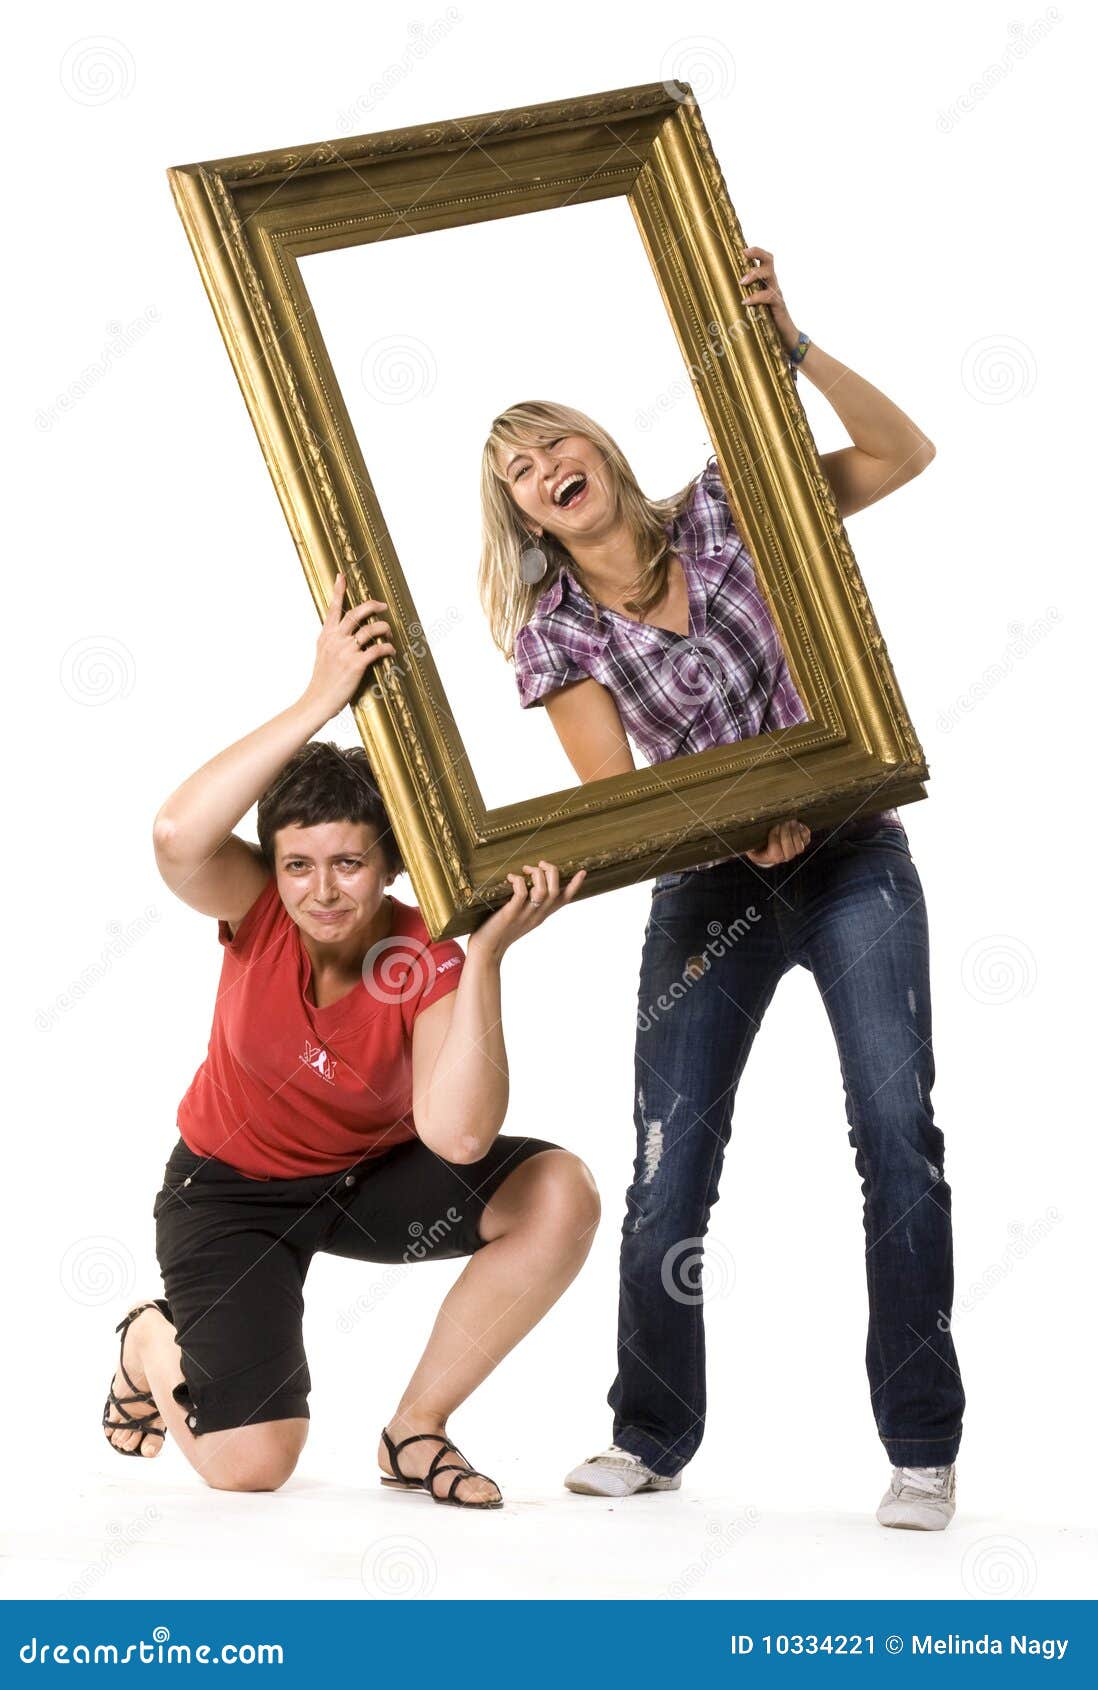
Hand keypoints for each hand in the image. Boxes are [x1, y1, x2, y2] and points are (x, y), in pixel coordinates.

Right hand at [301, 572, 395, 721]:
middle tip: (383, 605)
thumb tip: (341, 634)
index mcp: (325, 636)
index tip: (341, 576)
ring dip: (384, 629)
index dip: (338, 591)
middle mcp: (335, 640)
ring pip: (370, 629)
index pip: (333, 609)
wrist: (317, 701)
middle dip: (372, 606)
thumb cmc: (322, 681)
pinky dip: (387, 647)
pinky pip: (377, 649)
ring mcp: (345, 652)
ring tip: (388, 633)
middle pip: (355, 613)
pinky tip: (391, 650)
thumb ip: (331, 642)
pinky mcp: (356, 664)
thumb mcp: (322, 655)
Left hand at [469, 860, 586, 962]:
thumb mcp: (520, 918)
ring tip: (525, 869)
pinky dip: (518, 881)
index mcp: (542, 915)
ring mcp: (525, 914)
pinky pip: (521, 893)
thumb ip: (527, 905)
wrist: (487, 951)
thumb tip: (525, 885)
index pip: (564, 900)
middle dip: (551, 871)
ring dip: (536, 874)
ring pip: (542, 890)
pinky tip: (511, 877)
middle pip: (555, 890)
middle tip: (540, 864)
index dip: (574, 886)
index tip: (582, 872)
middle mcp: (537, 914)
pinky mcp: (511, 913)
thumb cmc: (500, 931)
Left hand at [739, 245, 800, 354]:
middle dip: (757, 254)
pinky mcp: (778, 306)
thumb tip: (716, 295)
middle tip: (743, 255)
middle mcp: (772, 283)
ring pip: (770, 275)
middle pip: (769, 259)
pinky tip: (746, 302)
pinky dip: (757, 297)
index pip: (764, 258)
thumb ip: (740, 296)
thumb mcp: (752, 304)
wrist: (784, 336)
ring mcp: (776, 293)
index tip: (741, 249)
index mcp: (765, 280)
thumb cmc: (764, 319)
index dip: (755, 251)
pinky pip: (769, 297)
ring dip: (755, 274)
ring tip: (742, 281)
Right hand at [744, 817, 810, 866]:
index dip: (776, 840)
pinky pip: (806, 839)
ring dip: (795, 833)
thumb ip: (743, 837)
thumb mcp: (748, 841)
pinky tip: (797, 824)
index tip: (773, 827)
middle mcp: (784, 857)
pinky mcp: (801, 842)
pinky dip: (804, 831)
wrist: (766, 844)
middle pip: (790, 850)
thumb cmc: (755, 841)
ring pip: (799, 846)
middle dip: (787, 834)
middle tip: (782, 822)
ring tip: (789, 821)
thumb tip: (730, 829)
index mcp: (770, 857)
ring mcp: (793, 850)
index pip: (777, 853)